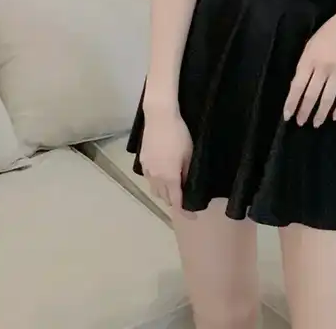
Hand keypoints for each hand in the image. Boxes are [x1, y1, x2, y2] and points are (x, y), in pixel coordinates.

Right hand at [139, 103, 194, 217]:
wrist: (160, 117)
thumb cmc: (179, 134)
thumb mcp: (189, 154)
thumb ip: (188, 173)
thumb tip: (187, 185)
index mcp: (170, 177)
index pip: (176, 202)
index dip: (185, 212)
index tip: (193, 216)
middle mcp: (156, 177)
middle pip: (164, 197)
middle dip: (174, 201)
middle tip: (185, 198)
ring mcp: (147, 170)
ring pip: (155, 189)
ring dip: (164, 192)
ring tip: (174, 187)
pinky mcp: (142, 161)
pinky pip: (150, 178)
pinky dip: (157, 182)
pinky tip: (163, 174)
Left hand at [283, 0, 335, 126]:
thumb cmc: (329, 32)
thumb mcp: (311, 45)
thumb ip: (305, 65)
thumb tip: (299, 87)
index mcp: (309, 59)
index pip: (297, 86)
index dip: (292, 102)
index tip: (288, 115)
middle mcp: (323, 67)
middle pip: (311, 94)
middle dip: (304, 111)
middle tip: (300, 123)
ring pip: (328, 98)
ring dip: (320, 113)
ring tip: (316, 123)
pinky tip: (335, 116)